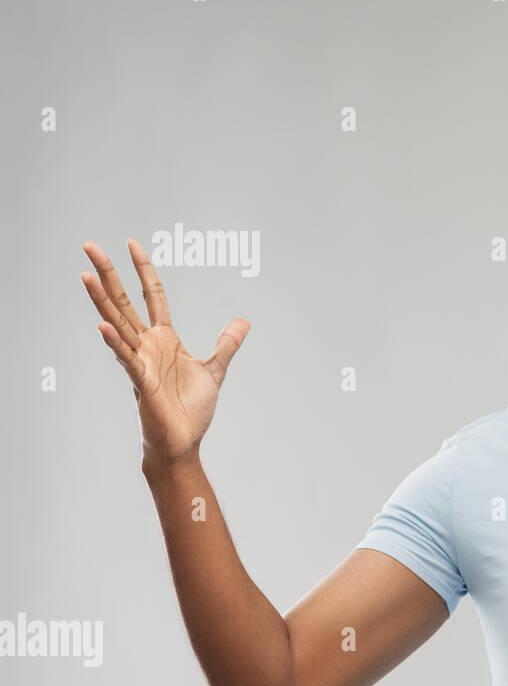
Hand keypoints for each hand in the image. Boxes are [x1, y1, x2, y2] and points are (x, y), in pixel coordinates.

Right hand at [80, 239, 250, 466]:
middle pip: (124, 302)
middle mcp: (147, 345)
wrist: (183, 441)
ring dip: (101, 301)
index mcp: (164, 339)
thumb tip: (243, 321)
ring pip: (117, 324)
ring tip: (85, 276)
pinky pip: (126, 359)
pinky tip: (102, 326)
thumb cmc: (191, 409)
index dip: (143, 270)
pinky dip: (115, 343)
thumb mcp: (215, 369)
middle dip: (109, 274)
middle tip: (89, 246)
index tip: (132, 244)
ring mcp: (141, 361)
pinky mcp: (142, 381)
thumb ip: (226, 344)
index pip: (151, 296)